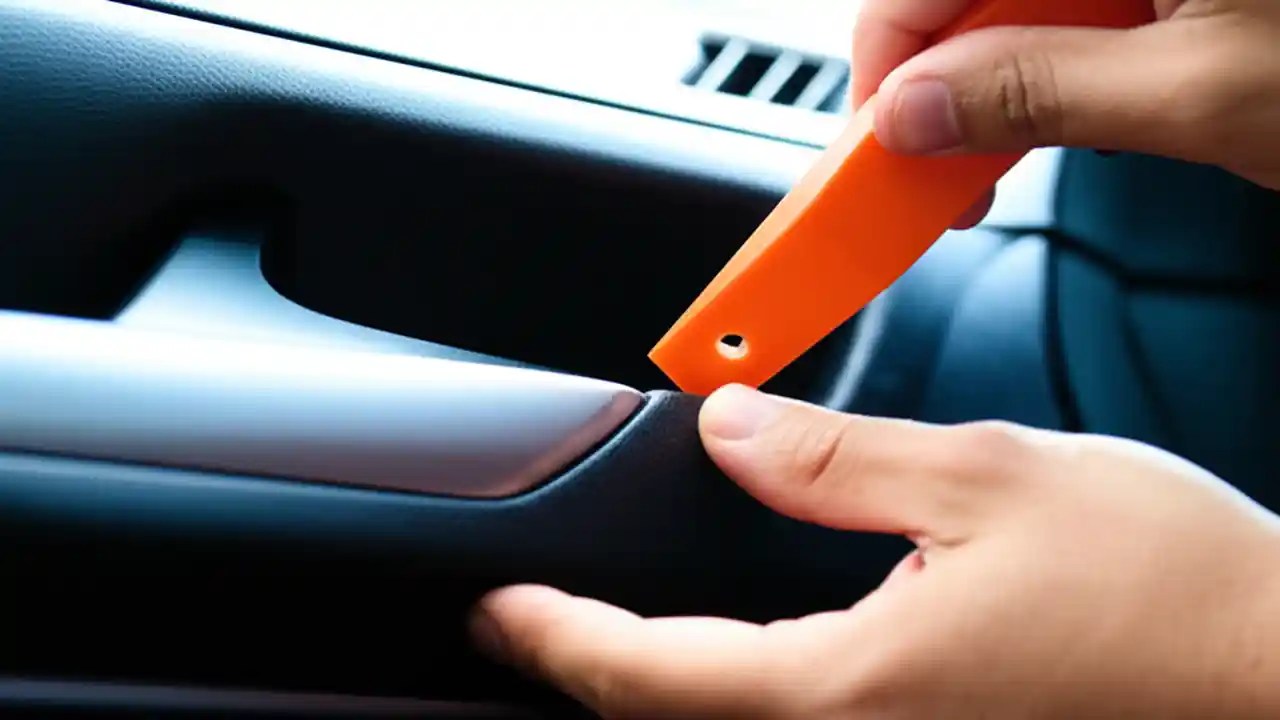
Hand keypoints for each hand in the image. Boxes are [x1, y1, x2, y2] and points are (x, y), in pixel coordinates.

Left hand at [471, 385, 1279, 718]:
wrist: (1279, 671)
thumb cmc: (1168, 589)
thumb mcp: (988, 480)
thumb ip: (839, 460)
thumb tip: (733, 433)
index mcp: (859, 685)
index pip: (654, 672)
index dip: (558, 637)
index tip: (499, 611)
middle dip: (592, 671)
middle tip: (532, 624)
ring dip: (660, 689)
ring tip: (610, 639)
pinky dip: (740, 698)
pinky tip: (740, 661)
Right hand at [858, 0, 1279, 228]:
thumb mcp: (1194, 90)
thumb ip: (1041, 90)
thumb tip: (912, 111)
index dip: (886, 67)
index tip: (878, 150)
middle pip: (960, 3)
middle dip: (937, 89)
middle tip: (940, 177)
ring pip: (1004, 16)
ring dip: (990, 91)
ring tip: (999, 164)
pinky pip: (1062, 22)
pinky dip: (1045, 76)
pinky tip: (1064, 120)